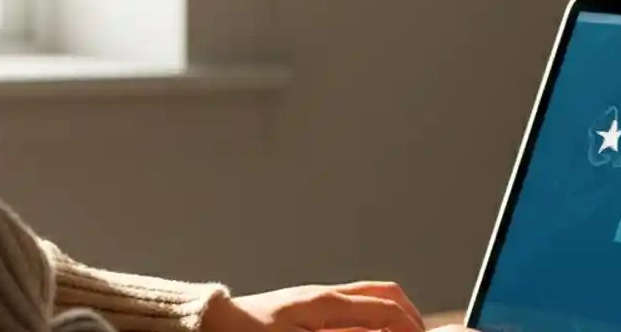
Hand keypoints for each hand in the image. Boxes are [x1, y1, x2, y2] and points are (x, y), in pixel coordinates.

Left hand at [199, 281, 428, 331]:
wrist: (209, 326)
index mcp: (327, 303)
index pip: (387, 307)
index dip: (411, 325)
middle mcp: (324, 296)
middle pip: (383, 293)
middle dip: (408, 313)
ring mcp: (315, 301)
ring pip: (367, 300)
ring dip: (388, 316)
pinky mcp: (305, 310)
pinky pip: (349, 310)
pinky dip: (368, 322)